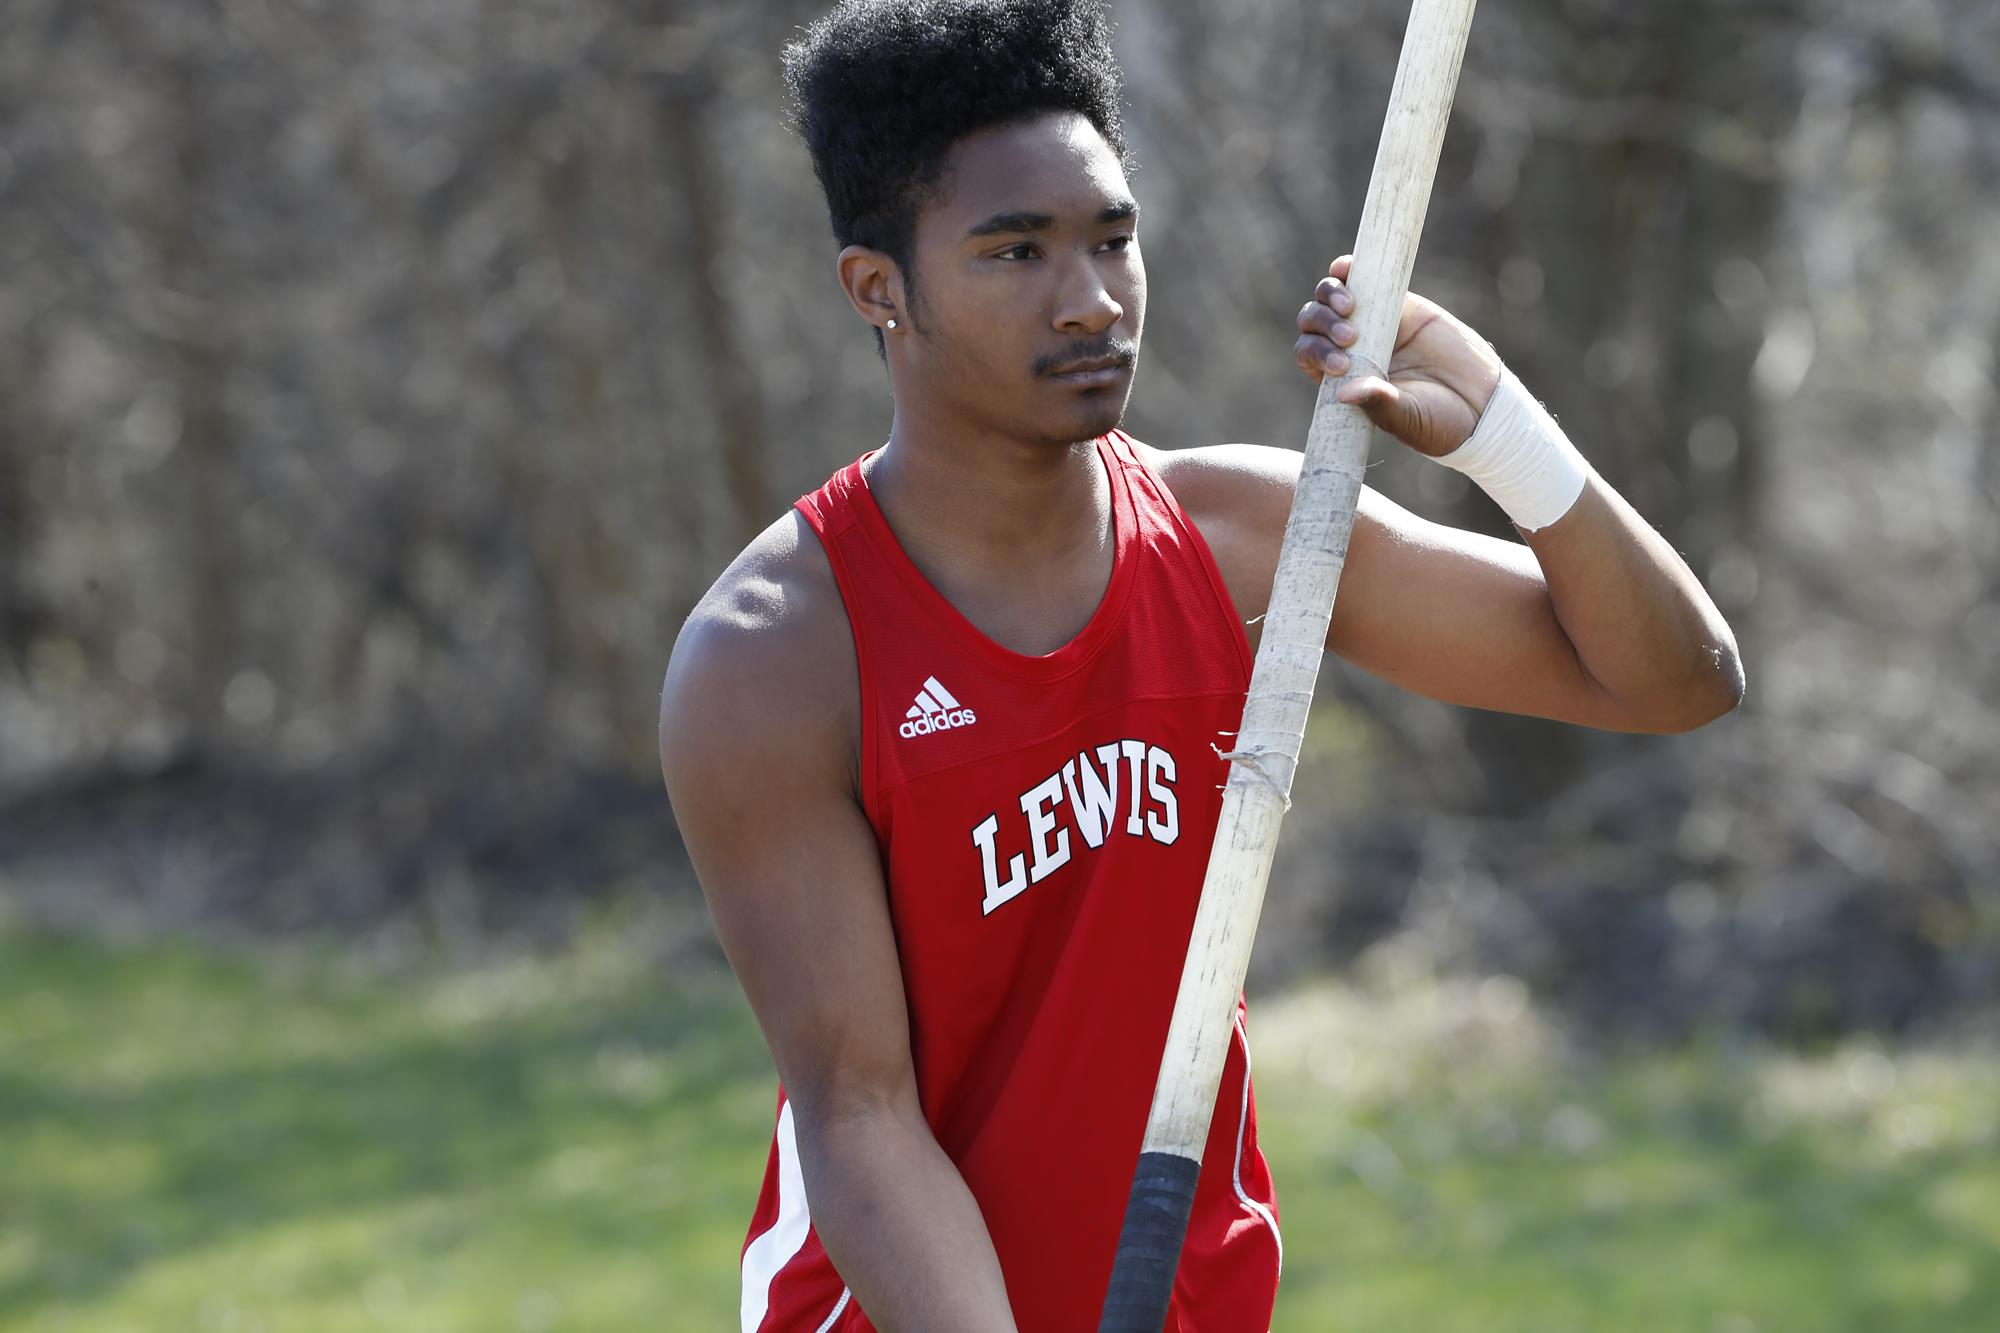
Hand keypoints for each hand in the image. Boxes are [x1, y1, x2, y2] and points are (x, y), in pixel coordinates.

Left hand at [1295, 254, 1503, 457]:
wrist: (1480, 403)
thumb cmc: (1437, 420)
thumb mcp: (1406, 418)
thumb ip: (1378, 404)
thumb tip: (1344, 393)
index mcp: (1342, 378)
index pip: (1309, 356)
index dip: (1315, 353)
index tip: (1341, 364)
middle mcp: (1351, 348)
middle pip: (1314, 324)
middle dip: (1321, 323)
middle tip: (1349, 338)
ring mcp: (1373, 322)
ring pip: (1332, 298)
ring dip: (1330, 295)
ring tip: (1350, 308)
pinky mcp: (1399, 302)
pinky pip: (1366, 278)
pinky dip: (1350, 269)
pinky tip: (1347, 267)